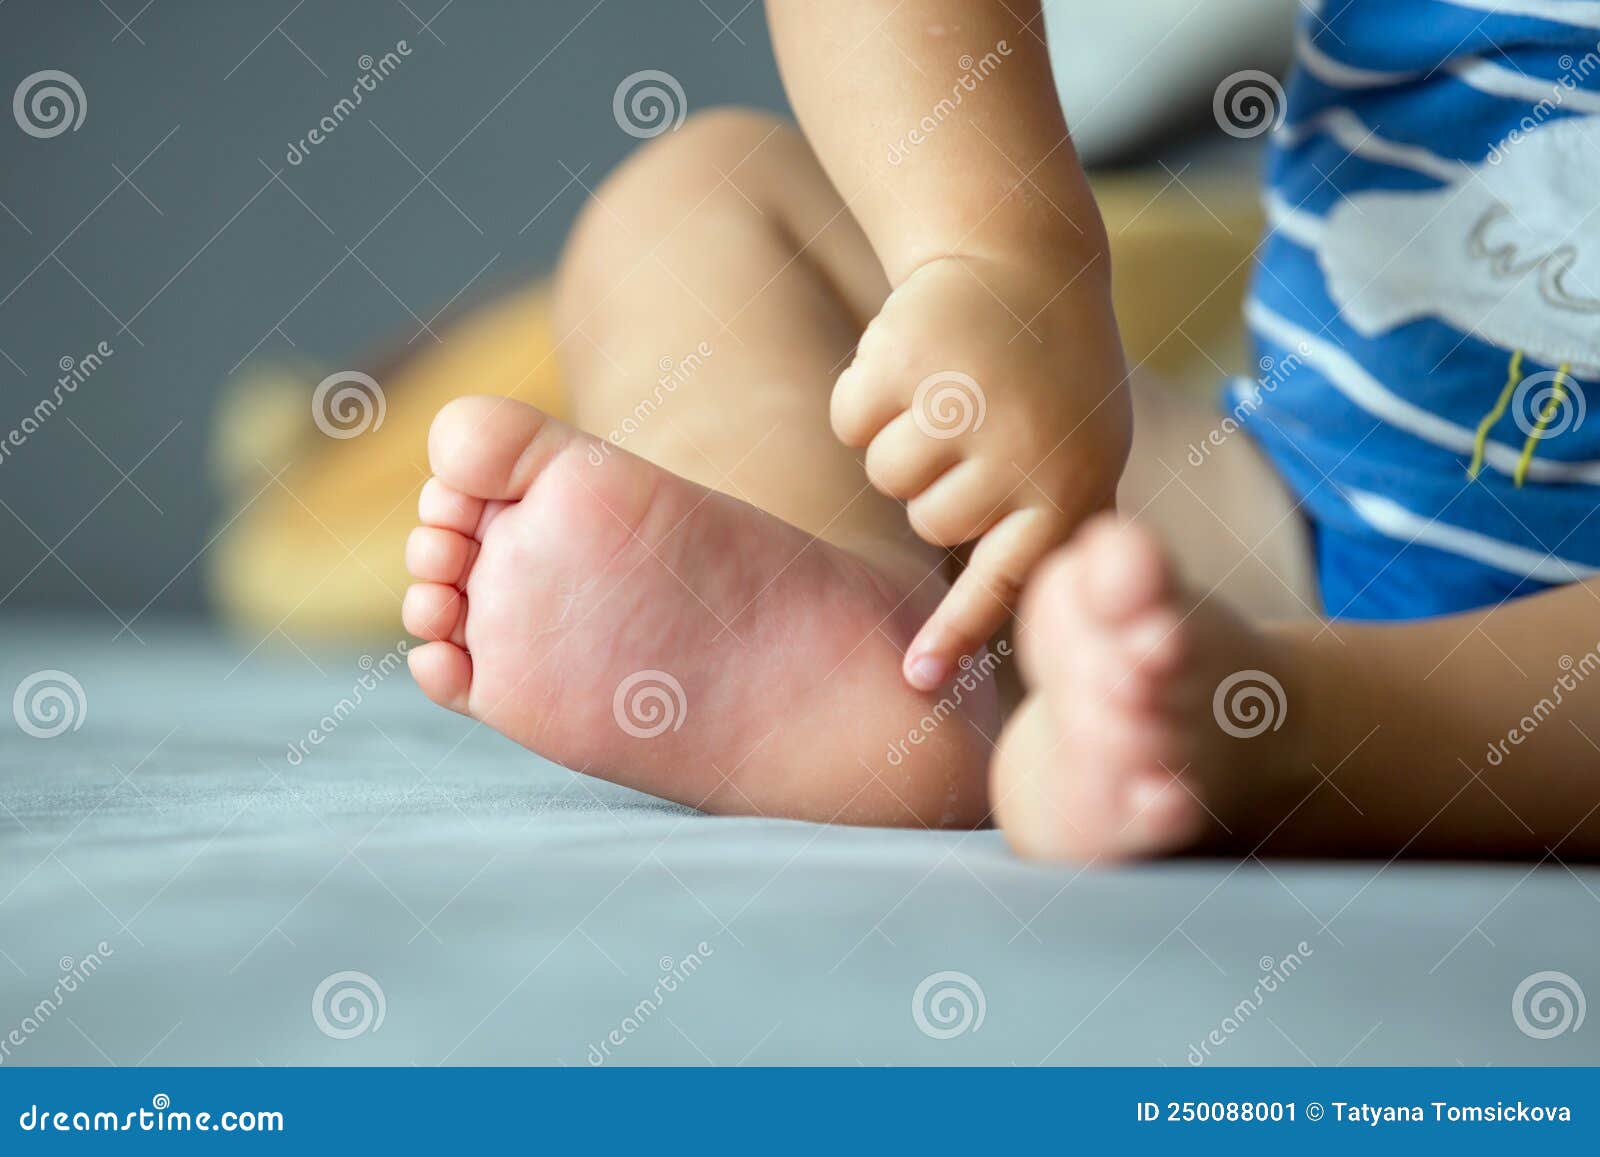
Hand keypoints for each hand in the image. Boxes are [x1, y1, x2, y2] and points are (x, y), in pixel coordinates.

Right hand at [832, 252, 1130, 689]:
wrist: (1025, 261)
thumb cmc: (1053, 378)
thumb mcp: (1084, 452)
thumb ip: (1054, 530)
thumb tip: (1015, 631)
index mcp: (1068, 486)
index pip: (1003, 581)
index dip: (955, 632)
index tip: (917, 678)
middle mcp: (1019, 451)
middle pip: (928, 522)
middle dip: (933, 483)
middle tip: (971, 423)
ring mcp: (962, 403)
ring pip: (884, 474)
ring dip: (898, 437)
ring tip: (945, 388)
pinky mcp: (906, 357)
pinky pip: (849, 420)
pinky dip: (862, 394)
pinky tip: (908, 361)